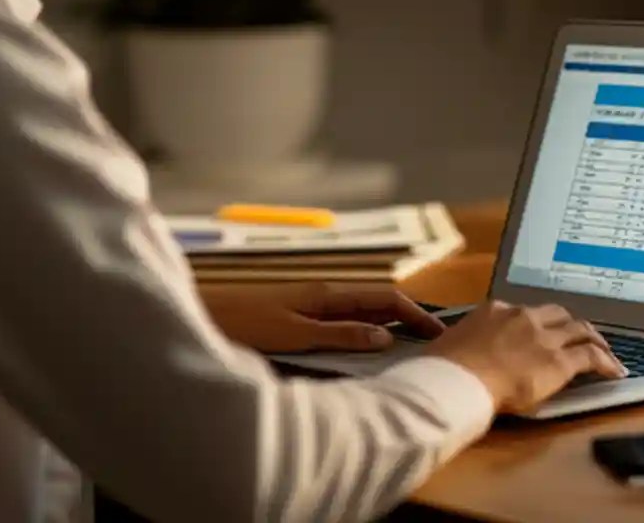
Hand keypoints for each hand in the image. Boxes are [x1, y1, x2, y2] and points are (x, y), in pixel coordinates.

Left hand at [199, 282, 445, 353]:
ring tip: (411, 349)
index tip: (440, 333)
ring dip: (389, 327)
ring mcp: (314, 306)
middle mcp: (326, 296)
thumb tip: (386, 336)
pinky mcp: (301, 318)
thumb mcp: (296, 334)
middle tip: (434, 344)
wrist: (203, 316)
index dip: (416, 313)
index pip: (387, 298)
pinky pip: (345, 323)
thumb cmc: (245, 324)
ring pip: (363, 314)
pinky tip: (369, 350)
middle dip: (409, 320)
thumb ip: (341, 335)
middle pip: (379, 304)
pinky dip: (366, 333)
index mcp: (330, 294)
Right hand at [427, 301, 626, 413]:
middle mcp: (523, 317)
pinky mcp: (559, 360)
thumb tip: (459, 354)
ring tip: (604, 350)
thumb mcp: (451, 345)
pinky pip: (591, 356)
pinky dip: (605, 361)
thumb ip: (465, 344)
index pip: (523, 312)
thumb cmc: (445, 368)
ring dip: (594, 339)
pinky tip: (614, 370)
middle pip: (558, 314)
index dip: (536, 323)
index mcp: (495, 310)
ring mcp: (544, 337)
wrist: (457, 380)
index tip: (539, 332)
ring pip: (580, 330)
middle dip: (571, 324)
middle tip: (580, 335)